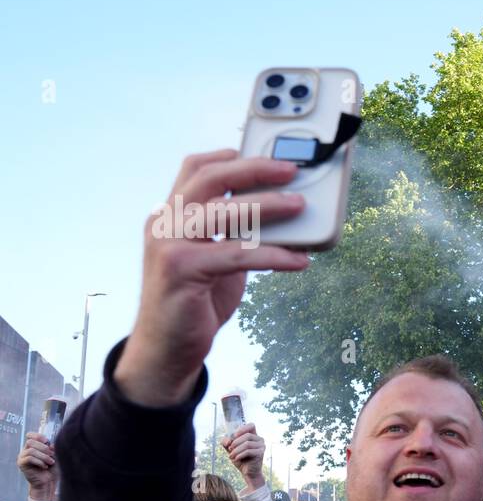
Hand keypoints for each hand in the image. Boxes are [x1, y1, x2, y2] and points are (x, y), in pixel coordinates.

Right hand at [17, 433, 57, 500]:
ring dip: (43, 456)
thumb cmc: (53, 468)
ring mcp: (22, 457)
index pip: (30, 435)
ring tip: (51, 462)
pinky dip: (39, 462)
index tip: (47, 441)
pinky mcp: (21, 464)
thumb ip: (53, 448)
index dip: (38, 436)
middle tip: (52, 455)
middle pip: (31, 442)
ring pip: (31, 450)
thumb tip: (51, 444)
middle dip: (44, 448)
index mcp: (34, 446)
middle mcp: (26, 450)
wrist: (49, 482)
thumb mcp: (56, 456)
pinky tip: (45, 467)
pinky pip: (29, 458)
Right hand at [115, 150, 310, 407]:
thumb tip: (281, 214)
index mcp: (170, 214)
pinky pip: (237, 253)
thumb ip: (235, 232)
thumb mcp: (216, 257)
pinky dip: (273, 255)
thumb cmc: (196, 300)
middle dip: (253, 169)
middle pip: (209, 178)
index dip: (228, 155)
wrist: (168, 346)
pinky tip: (299, 260)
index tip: (262, 153)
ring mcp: (168, 244)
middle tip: (290, 171)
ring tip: (300, 207)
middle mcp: (164, 222)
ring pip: (224, 212)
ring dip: (268, 206)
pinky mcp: (181, 270)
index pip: (195, 168)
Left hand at [221, 423, 264, 488]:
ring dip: (236, 450)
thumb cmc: (240, 459)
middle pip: (247, 435)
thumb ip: (226, 442)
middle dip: (236, 442)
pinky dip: (240, 455)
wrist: (247, 472)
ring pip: (247, 444)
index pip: (251, 425)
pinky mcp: (261, 453)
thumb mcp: (231, 449)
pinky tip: (236, 459)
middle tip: (229, 449)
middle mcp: (260, 439)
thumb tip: (228, 440)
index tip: (234, 436)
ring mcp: (262, 446)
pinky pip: (249, 451)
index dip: (242, 429)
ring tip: (231, 456)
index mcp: (254, 436)